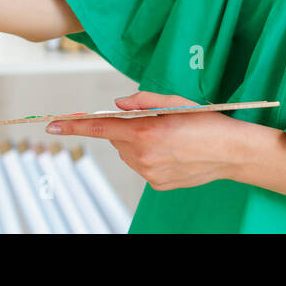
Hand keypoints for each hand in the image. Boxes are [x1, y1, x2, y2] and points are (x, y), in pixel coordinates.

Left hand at [47, 91, 248, 190]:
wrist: (231, 152)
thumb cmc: (205, 121)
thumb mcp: (174, 101)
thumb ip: (141, 101)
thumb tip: (117, 105)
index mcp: (145, 131)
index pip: (100, 127)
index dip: (74, 125)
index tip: (54, 124)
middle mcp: (143, 155)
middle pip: (117, 138)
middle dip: (127, 127)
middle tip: (154, 121)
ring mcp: (150, 173)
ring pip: (128, 153)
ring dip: (138, 142)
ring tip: (168, 137)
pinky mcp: (157, 183)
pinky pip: (142, 166)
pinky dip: (150, 156)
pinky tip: (172, 151)